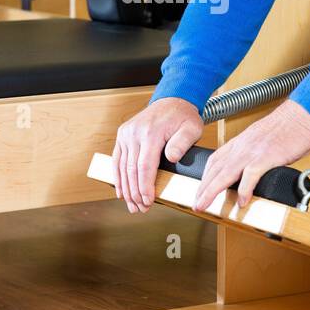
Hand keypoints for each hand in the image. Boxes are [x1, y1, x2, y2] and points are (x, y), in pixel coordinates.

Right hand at [112, 97, 203, 213]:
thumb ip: (182, 143)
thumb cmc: (183, 116)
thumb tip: (172, 158)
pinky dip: (117, 176)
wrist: (172, 100)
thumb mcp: (192, 128)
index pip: (145, 166)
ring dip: (125, 189)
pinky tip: (120, 191)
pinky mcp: (122, 135)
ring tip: (131, 205)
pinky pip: (117, 159)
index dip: (145, 186)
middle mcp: (134, 133)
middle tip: (141, 208)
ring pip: (122, 167)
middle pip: (131, 170)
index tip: (148, 201)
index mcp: (151, 133)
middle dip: (135, 192)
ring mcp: (126, 134)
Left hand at [193, 100, 309, 211]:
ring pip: (225, 173)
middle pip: (215, 169)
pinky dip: (244, 190)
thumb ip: (253, 153)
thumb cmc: (288, 126)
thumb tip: (251, 170)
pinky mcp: (267, 156)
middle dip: (202, 188)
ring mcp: (253, 151)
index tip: (200, 189)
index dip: (205, 176)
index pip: (215, 160)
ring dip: (212, 191)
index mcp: (241, 142)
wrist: (302, 114)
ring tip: (204, 204)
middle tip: (196, 203)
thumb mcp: (262, 138)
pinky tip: (242, 202)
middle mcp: (242, 146)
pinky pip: (251, 175)